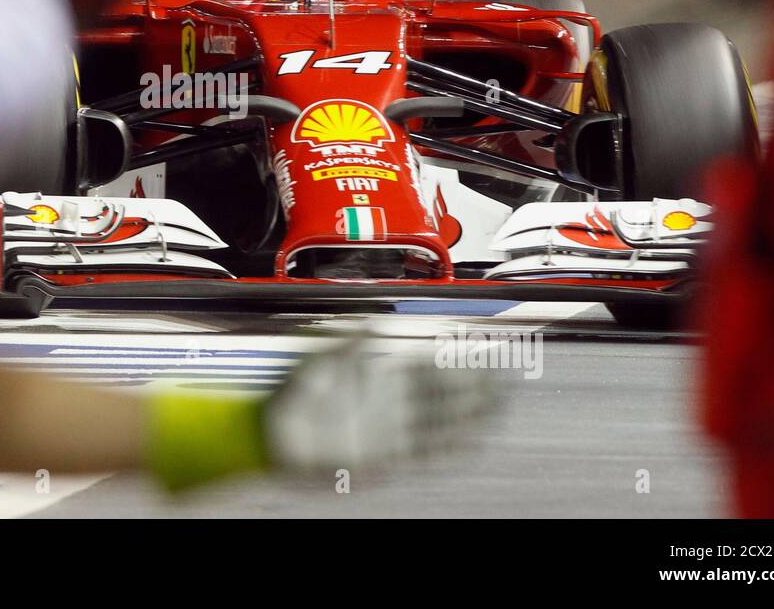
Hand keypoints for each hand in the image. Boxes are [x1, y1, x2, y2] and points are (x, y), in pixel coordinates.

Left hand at [263, 336, 501, 471]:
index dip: (454, 359)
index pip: (426, 363)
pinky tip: (471, 439)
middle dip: (472, 386)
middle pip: (441, 392)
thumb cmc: (290, 392)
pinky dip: (448, 445)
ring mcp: (387, 429)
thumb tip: (373, 318)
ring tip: (498, 407)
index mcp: (377, 373)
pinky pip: (424, 450)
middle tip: (503, 378)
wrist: (271, 433)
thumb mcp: (318, 357)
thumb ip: (348, 339)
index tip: (479, 350)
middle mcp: (388, 401)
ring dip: (469, 414)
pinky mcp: (383, 456)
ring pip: (439, 420)